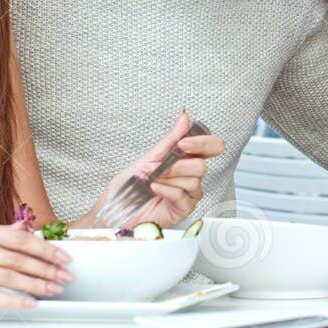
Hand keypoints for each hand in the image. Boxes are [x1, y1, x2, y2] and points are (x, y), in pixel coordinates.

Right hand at [0, 217, 73, 309]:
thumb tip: (24, 227)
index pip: (20, 239)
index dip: (46, 249)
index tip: (63, 257)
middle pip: (18, 258)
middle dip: (47, 269)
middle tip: (65, 276)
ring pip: (8, 277)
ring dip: (36, 285)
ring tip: (54, 289)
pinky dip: (14, 301)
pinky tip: (30, 303)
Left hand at [79, 110, 225, 228]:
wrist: (115, 207)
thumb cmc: (129, 184)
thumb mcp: (149, 156)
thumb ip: (170, 139)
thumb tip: (184, 118)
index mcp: (185, 159)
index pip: (211, 147)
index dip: (202, 143)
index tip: (183, 143)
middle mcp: (189, 176)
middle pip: (202, 165)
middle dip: (178, 165)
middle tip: (160, 168)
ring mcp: (188, 194)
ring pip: (193, 181)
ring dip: (167, 179)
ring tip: (152, 181)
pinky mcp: (183, 209)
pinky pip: (183, 196)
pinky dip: (166, 190)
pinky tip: (154, 189)